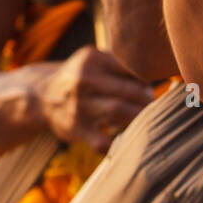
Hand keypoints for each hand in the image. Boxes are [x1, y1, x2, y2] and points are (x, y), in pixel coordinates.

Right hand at [37, 47, 153, 152]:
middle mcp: (83, 80)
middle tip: (154, 106)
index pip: (130, 68)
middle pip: (128, 90)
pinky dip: (117, 144)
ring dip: (139, 118)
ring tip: (147, 119)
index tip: (154, 87)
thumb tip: (159, 72)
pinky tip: (126, 140)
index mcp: (92, 59)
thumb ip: (120, 63)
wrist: (43, 96)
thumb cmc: (80, 77)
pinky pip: (102, 142)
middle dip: (146, 100)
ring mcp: (79, 106)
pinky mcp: (76, 129)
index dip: (147, 80)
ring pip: (119, 111)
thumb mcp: (93, 59)